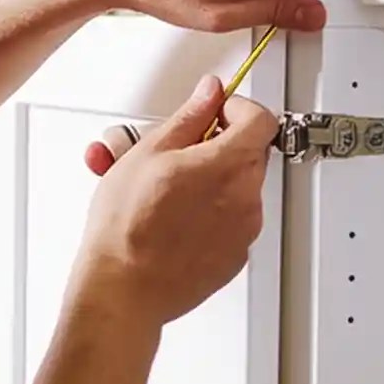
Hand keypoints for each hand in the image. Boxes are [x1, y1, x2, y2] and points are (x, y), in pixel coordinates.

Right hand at [72, 75, 277, 325]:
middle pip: (250, 152)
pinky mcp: (235, 256)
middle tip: (179, 151)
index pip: (261, 119)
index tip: (215, 111)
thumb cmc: (127, 228)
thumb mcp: (148, 152)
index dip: (237, 108)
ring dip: (210, 180)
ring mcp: (244, 230)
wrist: (123, 289)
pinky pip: (232, 221)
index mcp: (228, 165)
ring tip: (165, 189)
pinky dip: (211, 213)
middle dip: (218, 144)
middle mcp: (246, 197)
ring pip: (239, 188)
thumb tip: (208, 94)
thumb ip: (189, 116)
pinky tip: (174, 217)